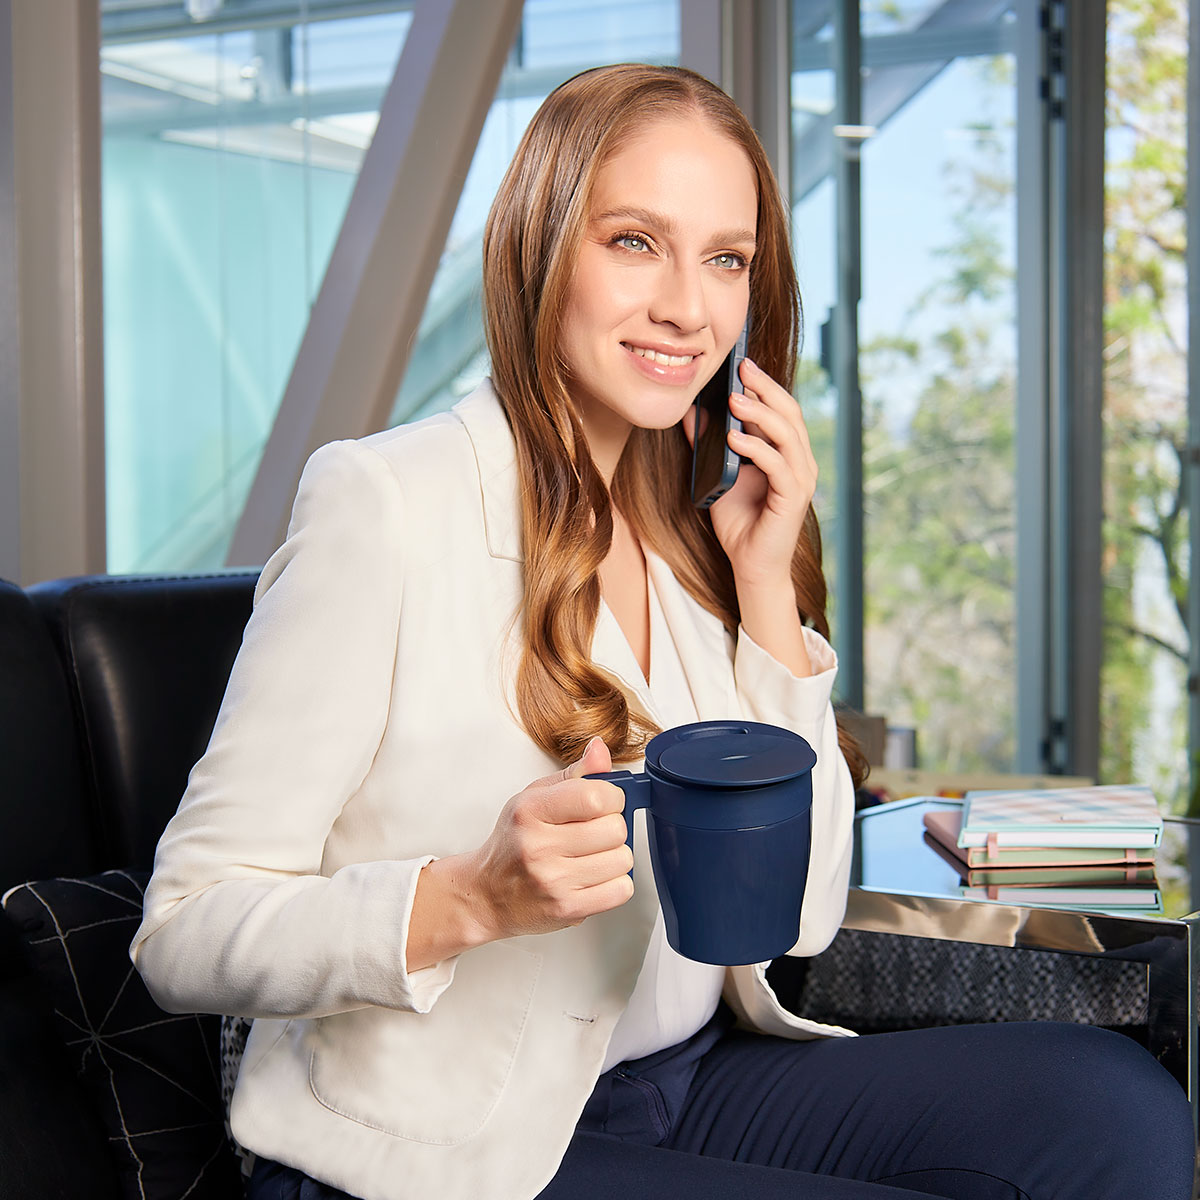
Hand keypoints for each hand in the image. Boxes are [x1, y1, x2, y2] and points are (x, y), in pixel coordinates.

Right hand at [462, 737, 634, 941]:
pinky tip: (594, 876)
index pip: (596, 797)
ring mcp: (553, 881)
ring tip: (592, 856)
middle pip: (615, 829)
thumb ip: (574, 774)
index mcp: (530, 811)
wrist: (486, 894)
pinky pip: (621, 891)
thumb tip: (600, 750)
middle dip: (613, 827)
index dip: (612, 798)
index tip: (603, 802)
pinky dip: (615, 883)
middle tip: (595, 832)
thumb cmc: (513, 843)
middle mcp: (538, 846)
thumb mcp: (534, 798)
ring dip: (615, 856)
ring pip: (623, 860)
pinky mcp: (567, 909)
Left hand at [708, 358, 817, 590]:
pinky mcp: (793, 498)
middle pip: (789, 414)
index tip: (741, 364)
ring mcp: (800, 479)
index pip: (780, 410)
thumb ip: (709, 445)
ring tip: (734, 400)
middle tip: (741, 369)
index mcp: (787, 453)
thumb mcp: (718, 475)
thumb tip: (691, 413)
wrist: (751, 565)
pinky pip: (777, 465)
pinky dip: (756, 448)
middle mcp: (800, 462)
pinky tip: (735, 438)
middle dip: (765, 388)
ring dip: (759, 414)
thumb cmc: (739, 522)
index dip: (763, 386)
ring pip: (787, 435)